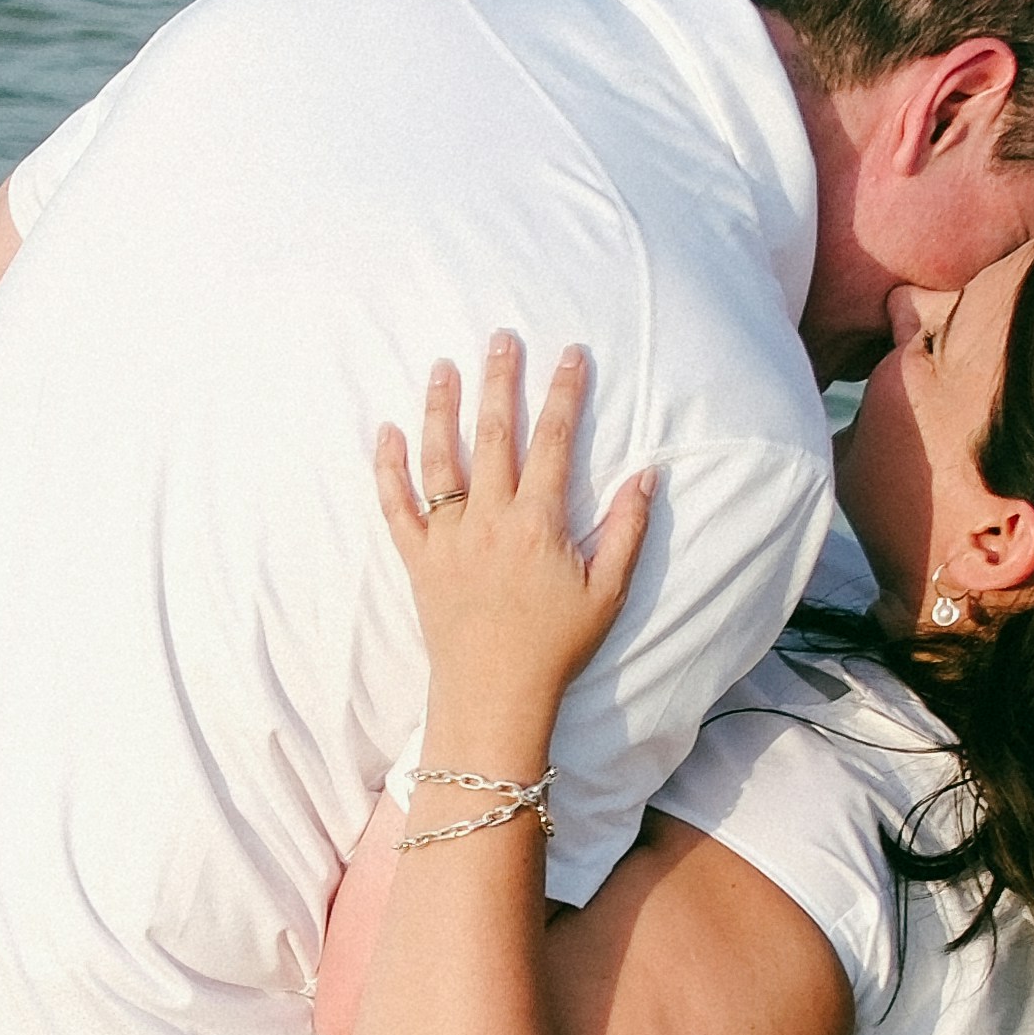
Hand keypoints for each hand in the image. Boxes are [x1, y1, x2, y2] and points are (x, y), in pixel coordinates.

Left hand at [375, 334, 656, 710]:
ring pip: (440, 459)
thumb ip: (628, 530)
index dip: (563, 393)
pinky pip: (396, 506)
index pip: (554, 442)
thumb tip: (648, 476)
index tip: (569, 353)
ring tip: (442, 366)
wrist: (494, 696)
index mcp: (539, 524)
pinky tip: (385, 430)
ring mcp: (449, 538)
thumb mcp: (608, 592)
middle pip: (494, 435)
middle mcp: (490, 521)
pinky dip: (387, 468)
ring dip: (441, 408)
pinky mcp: (418, 559)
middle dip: (500, 381)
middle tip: (501, 337)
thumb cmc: (556, 647)